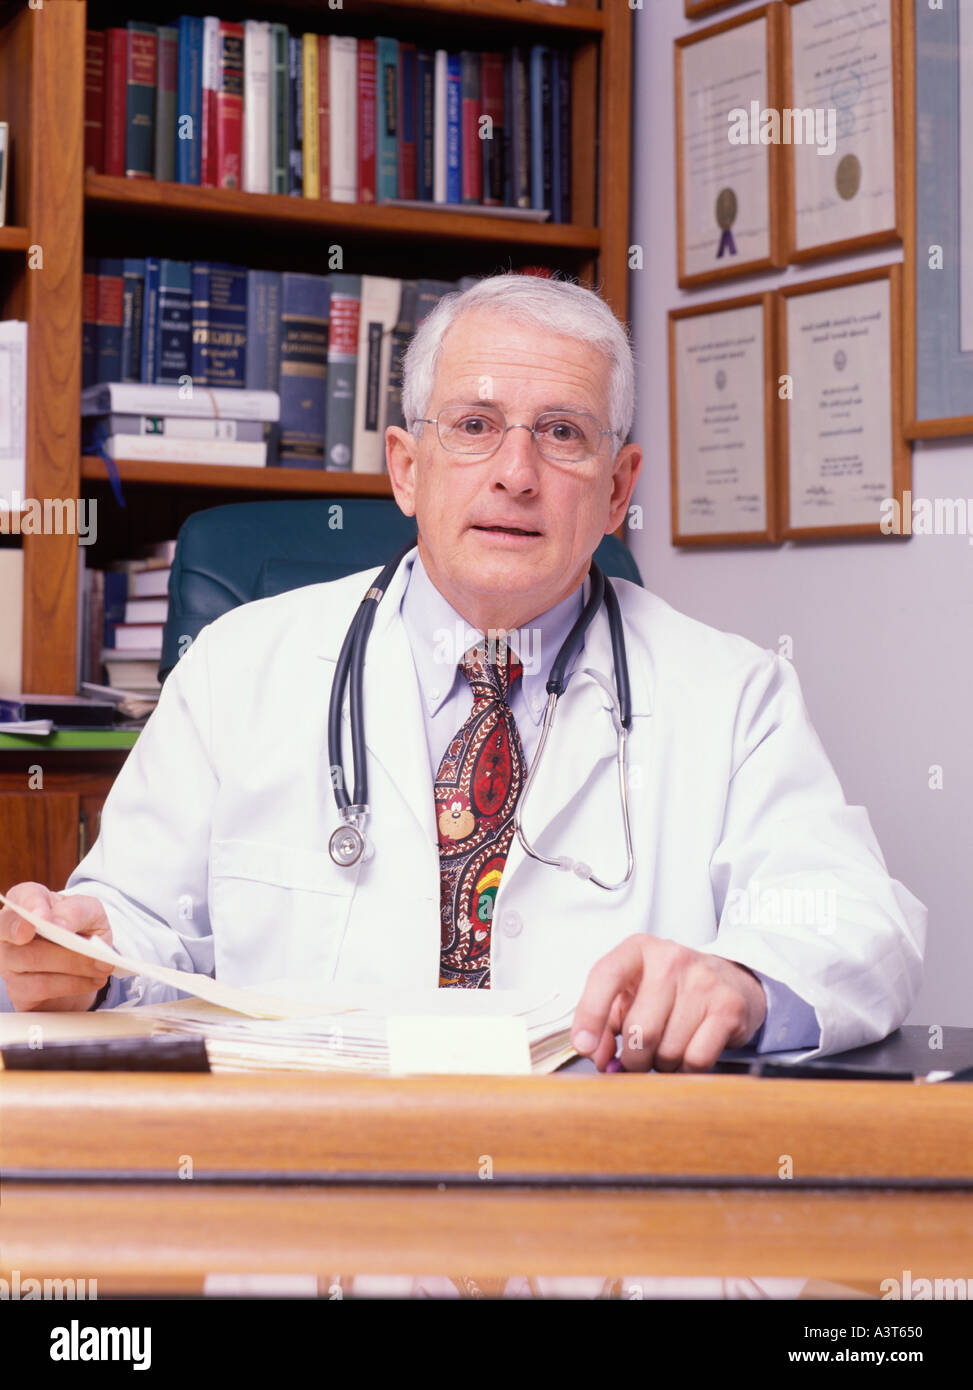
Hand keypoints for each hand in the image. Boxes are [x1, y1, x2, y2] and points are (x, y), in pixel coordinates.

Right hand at [0, 882, 113, 1011]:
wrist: (86, 962)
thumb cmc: (82, 928)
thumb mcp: (91, 913)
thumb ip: (77, 911)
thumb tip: (60, 924)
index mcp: (28, 901)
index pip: (22, 895)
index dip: (30, 905)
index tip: (43, 918)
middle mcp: (10, 930)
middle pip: (19, 932)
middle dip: (54, 940)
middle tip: (84, 947)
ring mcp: (9, 962)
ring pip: (31, 961)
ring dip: (74, 965)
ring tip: (103, 966)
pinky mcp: (17, 990)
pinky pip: (39, 987)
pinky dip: (72, 984)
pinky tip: (93, 979)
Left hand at [571, 936, 766, 1072]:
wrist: (730, 980)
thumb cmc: (669, 990)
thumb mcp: (632, 993)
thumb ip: (605, 1021)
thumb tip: (598, 1056)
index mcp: (639, 949)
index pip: (606, 975)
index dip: (590, 1014)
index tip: (584, 1046)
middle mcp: (671, 958)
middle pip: (639, 1029)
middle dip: (633, 1058)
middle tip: (637, 1059)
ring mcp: (703, 981)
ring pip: (668, 1050)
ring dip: (661, 1064)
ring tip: (667, 1049)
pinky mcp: (728, 1007)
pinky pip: (697, 1059)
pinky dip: (687, 1068)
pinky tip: (689, 1053)